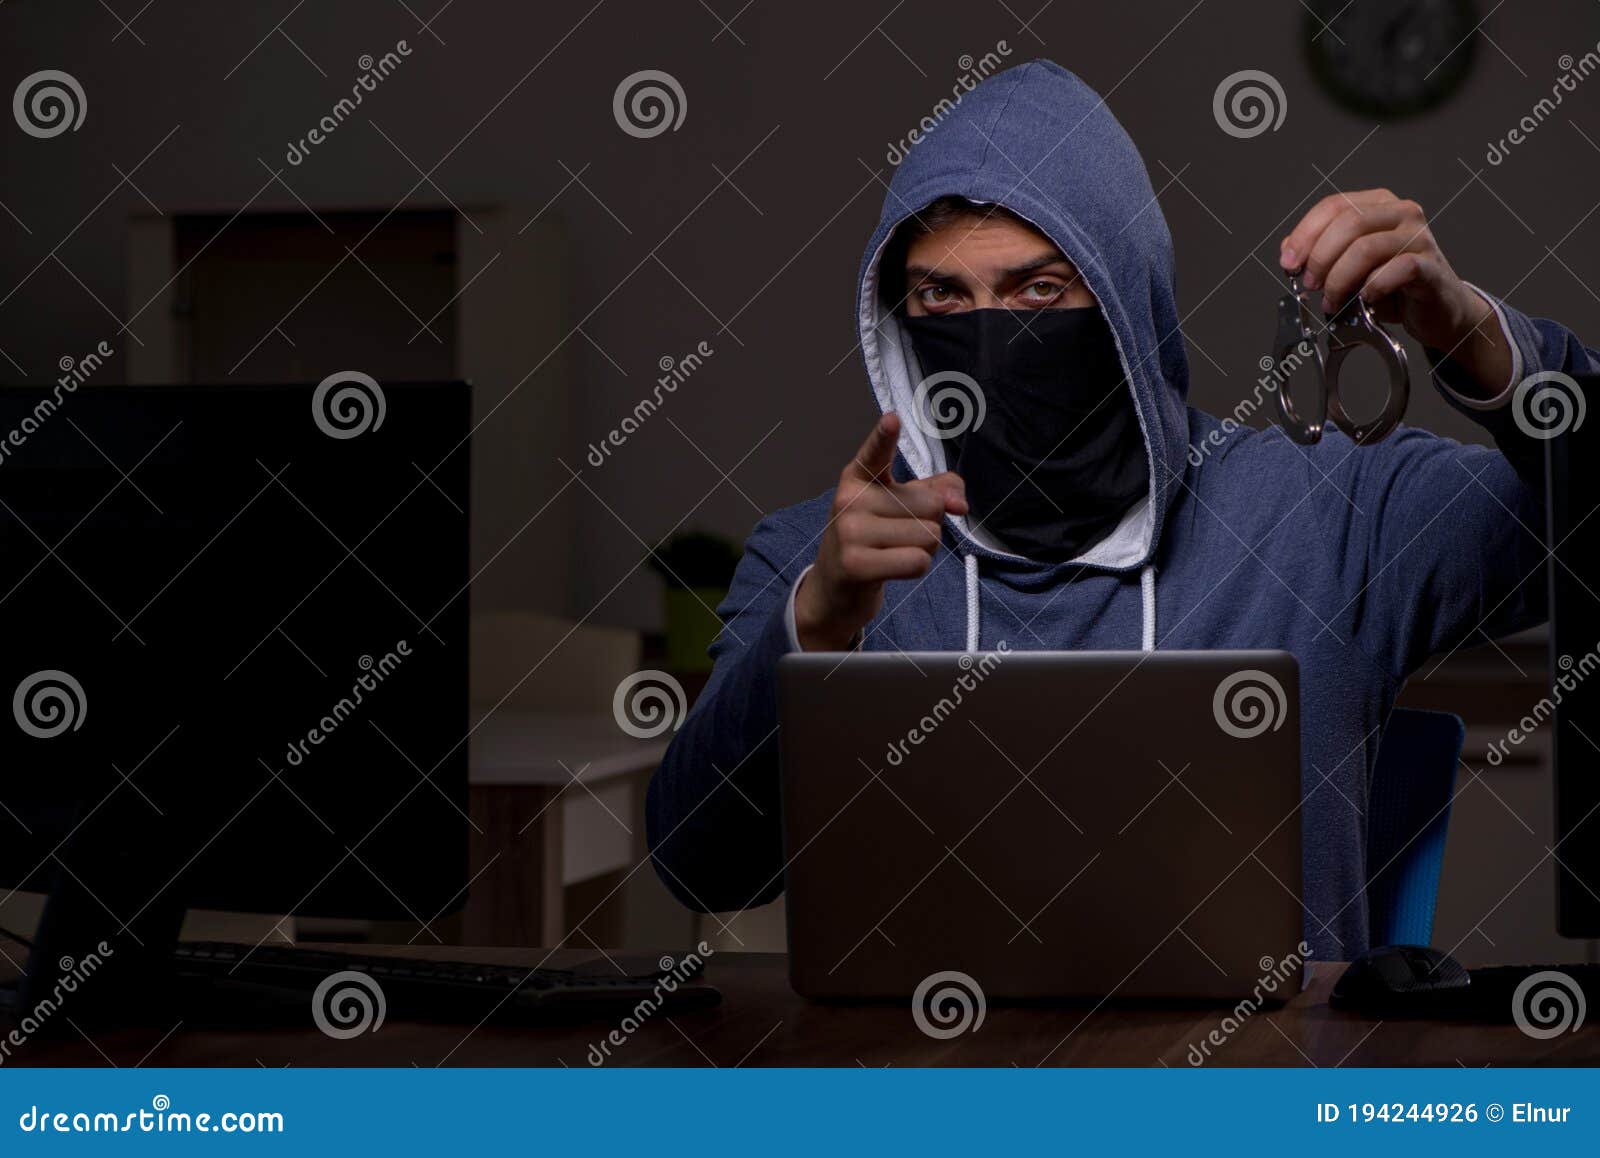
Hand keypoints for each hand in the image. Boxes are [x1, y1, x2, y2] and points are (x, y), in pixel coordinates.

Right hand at [793, 412, 966, 650]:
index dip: (885, 436)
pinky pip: (917, 561)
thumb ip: (940, 490)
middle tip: (898, 536)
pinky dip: (916, 568)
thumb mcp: (902, 505)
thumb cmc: (874, 539)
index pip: (876, 452)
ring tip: (894, 552)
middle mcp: (850, 499)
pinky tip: (892, 568)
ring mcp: (849, 531)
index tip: (892, 419)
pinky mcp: (855, 564)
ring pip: (928, 535)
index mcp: (860, 476)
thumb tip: (959, 504)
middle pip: (931, 505)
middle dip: (928, 524)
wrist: (835, 587)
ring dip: (924, 549)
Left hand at [1280, 188, 1510, 395]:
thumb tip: (1288, 249)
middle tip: (1310, 285)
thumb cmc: (1391, 286)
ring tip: (1332, 300)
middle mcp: (1402, 213)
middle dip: (1319, 258)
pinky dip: (1372, 288)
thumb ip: (1320, 252)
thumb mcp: (1348, 266)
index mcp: (1378, 205)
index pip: (1334, 206)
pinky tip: (1365, 301)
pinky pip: (1396, 269)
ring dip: (1339, 279)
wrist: (1435, 309)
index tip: (1288, 263)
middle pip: (1349, 222)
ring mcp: (1419, 237)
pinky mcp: (1430, 265)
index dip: (1305, 234)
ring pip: (1366, 248)